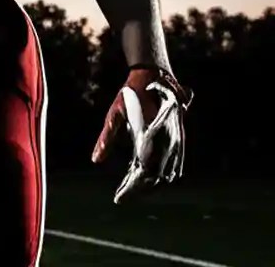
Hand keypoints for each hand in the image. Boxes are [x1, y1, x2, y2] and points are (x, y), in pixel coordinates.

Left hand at [92, 67, 192, 203]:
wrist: (156, 76)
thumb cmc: (131, 94)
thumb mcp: (114, 114)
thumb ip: (106, 137)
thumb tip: (95, 160)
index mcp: (152, 138)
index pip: (144, 174)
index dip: (132, 189)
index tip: (119, 198)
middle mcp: (168, 143)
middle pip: (156, 179)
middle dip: (139, 190)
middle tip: (121, 197)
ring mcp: (176, 142)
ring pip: (167, 174)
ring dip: (150, 185)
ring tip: (130, 190)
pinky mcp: (179, 140)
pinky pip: (173, 165)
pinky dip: (160, 175)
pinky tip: (146, 179)